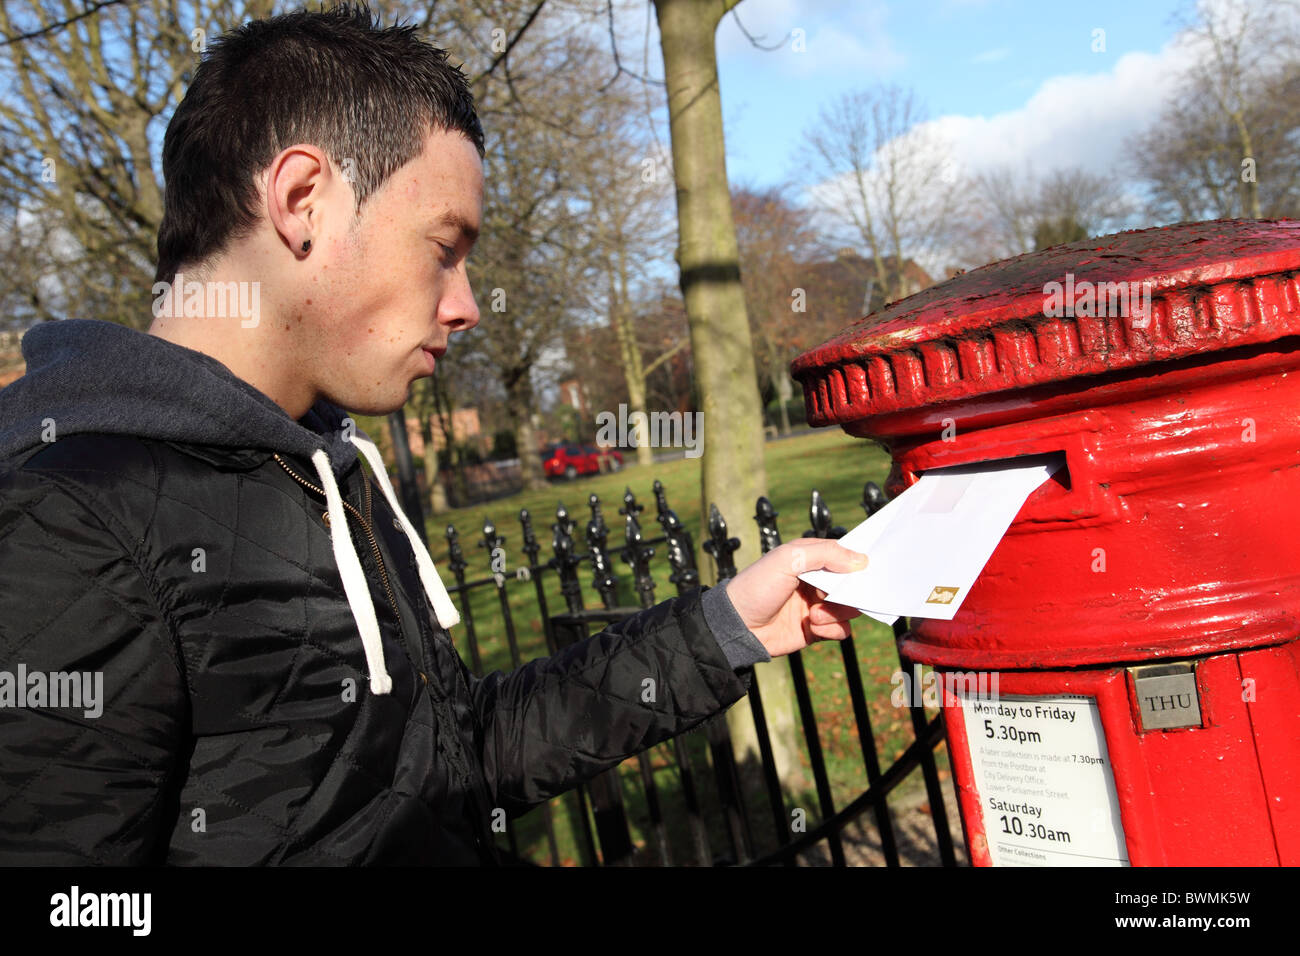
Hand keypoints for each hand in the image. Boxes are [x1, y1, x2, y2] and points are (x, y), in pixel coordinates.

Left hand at [723, 538, 868, 658]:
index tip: (868, 569)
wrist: (737, 626)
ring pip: (849, 608)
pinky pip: (841, 629)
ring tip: (815, 614)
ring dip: (838, 612)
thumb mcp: (788, 560)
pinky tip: (815, 627)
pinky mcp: (817, 629)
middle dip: (849, 591)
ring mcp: (817, 605)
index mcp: (809, 559)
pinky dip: (833, 629)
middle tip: (834, 596)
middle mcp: (816, 581)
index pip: (844, 556)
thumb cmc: (757, 587)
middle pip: (852, 584)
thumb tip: (861, 559)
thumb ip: (825, 554)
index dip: (857, 562)